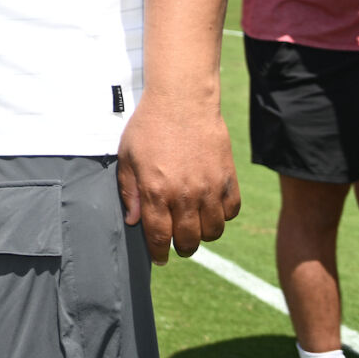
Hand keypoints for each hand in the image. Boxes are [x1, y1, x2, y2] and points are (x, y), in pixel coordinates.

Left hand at [115, 90, 240, 263]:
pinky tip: (211, 207)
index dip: (158, 252)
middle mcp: (185, 195)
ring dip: (203, 233)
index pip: (159, 237)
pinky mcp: (228, 178)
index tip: (159, 257)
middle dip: (181, 247)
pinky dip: (222, 215)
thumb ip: (130, 192)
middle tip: (177, 242)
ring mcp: (209, 187)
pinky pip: (231, 211)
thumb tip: (134, 222)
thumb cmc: (149, 127)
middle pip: (189, 241)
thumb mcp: (127, 157)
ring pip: (213, 231)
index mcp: (157, 191)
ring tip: (194, 225)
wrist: (182, 100)